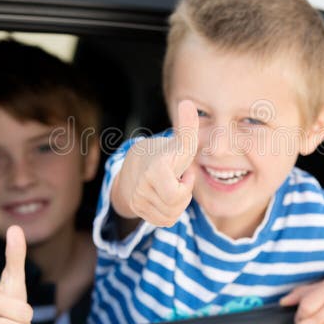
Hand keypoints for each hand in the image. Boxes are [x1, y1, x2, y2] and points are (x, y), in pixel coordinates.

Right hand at [111, 99, 197, 226]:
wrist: (135, 163)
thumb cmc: (165, 153)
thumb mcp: (179, 142)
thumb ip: (187, 127)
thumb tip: (188, 102)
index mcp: (154, 169)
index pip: (178, 194)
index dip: (187, 186)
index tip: (186, 173)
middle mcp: (141, 185)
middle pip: (175, 206)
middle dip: (183, 195)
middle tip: (179, 181)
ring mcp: (137, 199)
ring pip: (170, 215)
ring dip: (177, 203)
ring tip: (171, 186)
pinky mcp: (136, 209)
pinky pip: (162, 221)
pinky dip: (169, 212)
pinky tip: (165, 197)